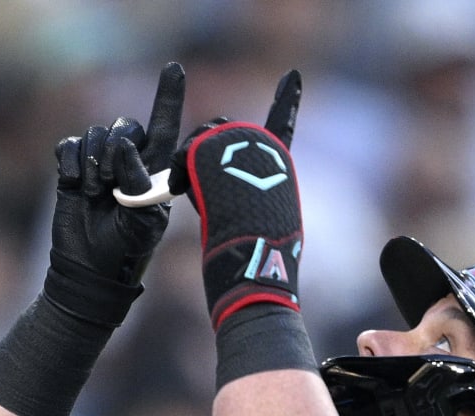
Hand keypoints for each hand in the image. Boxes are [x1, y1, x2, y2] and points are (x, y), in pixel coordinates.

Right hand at [51, 61, 184, 289]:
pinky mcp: (73, 168)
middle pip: (123, 127)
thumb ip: (139, 183)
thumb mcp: (144, 221)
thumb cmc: (126, 249)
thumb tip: (125, 146)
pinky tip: (74, 185)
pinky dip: (70, 163)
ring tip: (95, 195)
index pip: (165, 125)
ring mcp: (99, 163)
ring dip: (92, 165)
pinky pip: (69, 145)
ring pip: (94, 135)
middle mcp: (128, 160)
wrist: (89, 270)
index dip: (169, 96)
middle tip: (110, 189)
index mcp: (154, 170)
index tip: (175, 68)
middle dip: (114, 152)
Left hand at [171, 70, 303, 327]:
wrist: (258, 278)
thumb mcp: (263, 227)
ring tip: (188, 192)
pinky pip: (194, 151)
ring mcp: (251, 156)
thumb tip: (231, 189)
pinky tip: (181, 187)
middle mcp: (272, 158)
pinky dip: (180, 169)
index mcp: (283, 171)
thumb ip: (248, 198)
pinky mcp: (225, 162)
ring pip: (206, 138)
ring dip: (188, 162)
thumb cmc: (259, 268)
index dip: (286, 104)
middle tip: (190, 182)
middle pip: (228, 132)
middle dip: (203, 151)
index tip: (293, 77)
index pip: (283, 129)